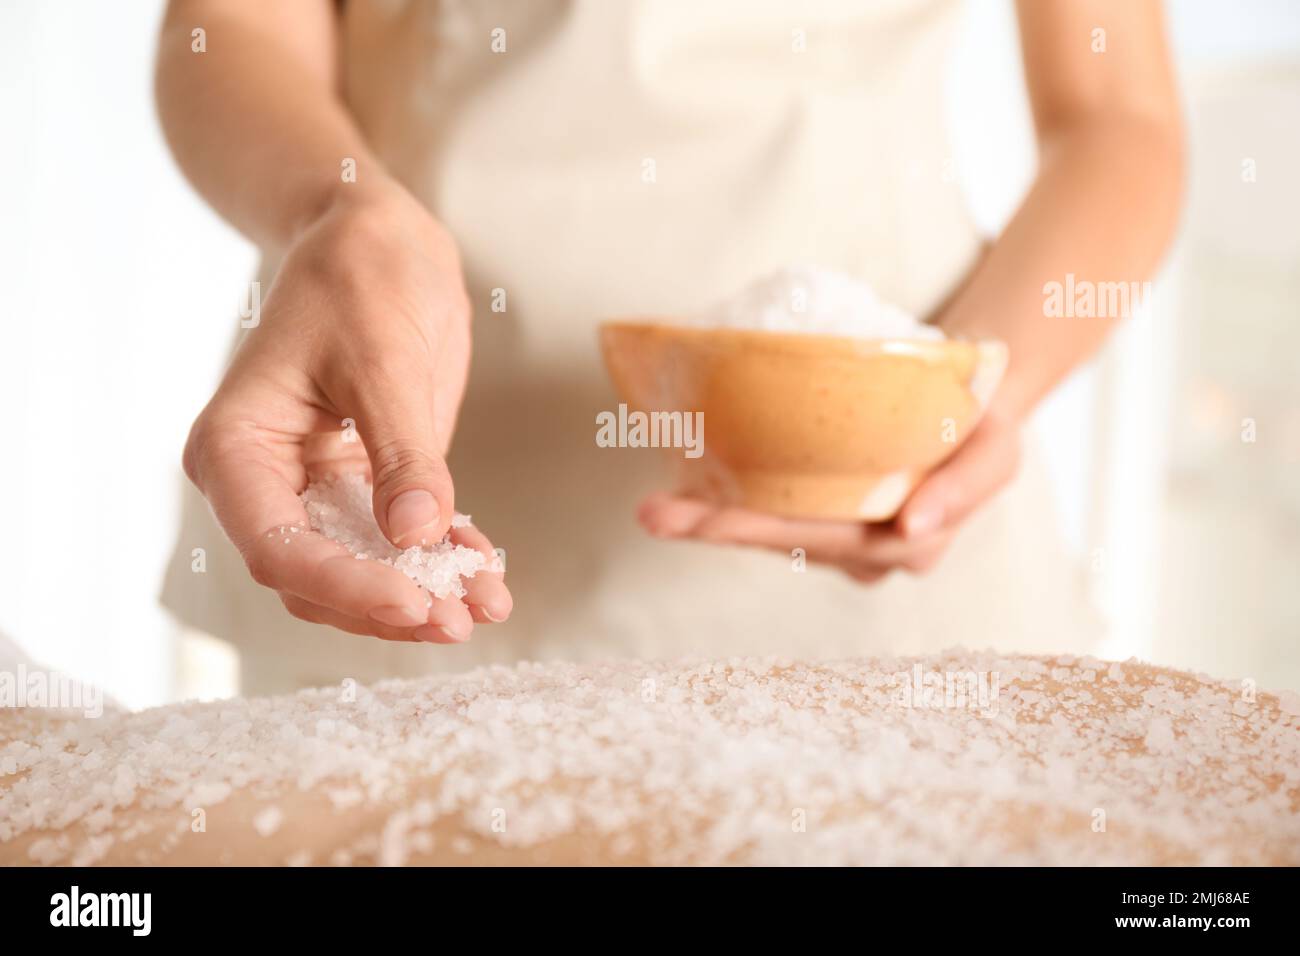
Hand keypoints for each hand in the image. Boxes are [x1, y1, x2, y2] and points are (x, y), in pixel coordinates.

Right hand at [182, 184, 510, 641]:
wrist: (378, 243)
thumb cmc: (360, 277)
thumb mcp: (383, 359)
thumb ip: (402, 450)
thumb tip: (418, 534)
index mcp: (236, 448)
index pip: (275, 545)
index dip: (343, 586)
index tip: (413, 602)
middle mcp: (263, 481)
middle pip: (313, 576)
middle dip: (385, 605)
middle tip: (458, 620)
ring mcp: (313, 488)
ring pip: (356, 572)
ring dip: (419, 595)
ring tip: (486, 605)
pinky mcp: (362, 485)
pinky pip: (394, 543)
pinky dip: (439, 560)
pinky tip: (485, 571)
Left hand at [636, 404, 1021, 582]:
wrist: (975, 407)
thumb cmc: (987, 426)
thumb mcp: (999, 450)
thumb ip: (965, 489)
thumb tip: (914, 526)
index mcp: (907, 547)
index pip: (827, 539)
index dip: (767, 530)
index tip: (716, 521)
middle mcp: (866, 554)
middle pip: (784, 542)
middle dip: (716, 530)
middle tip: (654, 516)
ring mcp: (841, 539)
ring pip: (769, 534)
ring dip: (708, 522)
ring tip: (652, 510)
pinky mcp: (822, 515)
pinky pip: (770, 515)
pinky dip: (725, 507)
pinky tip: (678, 498)